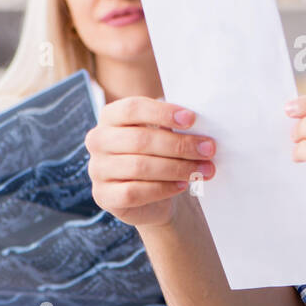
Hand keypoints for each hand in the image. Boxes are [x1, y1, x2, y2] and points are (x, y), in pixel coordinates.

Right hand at [86, 96, 215, 228]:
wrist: (152, 196)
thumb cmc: (159, 155)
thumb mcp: (164, 135)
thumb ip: (173, 127)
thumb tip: (198, 128)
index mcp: (110, 116)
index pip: (133, 108)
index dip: (162, 112)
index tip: (192, 119)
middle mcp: (98, 140)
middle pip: (140, 139)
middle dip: (179, 145)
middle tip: (208, 149)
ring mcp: (97, 169)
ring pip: (139, 167)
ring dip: (178, 168)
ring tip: (204, 169)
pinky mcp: (104, 196)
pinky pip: (134, 191)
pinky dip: (163, 188)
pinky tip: (183, 185)